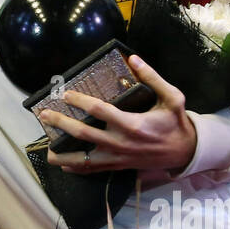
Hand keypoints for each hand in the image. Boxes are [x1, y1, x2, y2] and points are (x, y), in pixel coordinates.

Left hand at [39, 56, 196, 174]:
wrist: (184, 152)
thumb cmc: (175, 123)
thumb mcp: (173, 97)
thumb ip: (153, 78)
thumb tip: (134, 58)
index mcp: (132, 124)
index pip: (99, 111)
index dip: (80, 101)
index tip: (65, 93)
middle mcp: (120, 143)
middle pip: (83, 134)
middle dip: (61, 123)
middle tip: (44, 115)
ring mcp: (117, 158)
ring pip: (83, 159)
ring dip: (63, 155)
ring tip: (47, 149)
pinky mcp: (118, 167)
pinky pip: (93, 170)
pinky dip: (76, 168)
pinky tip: (63, 164)